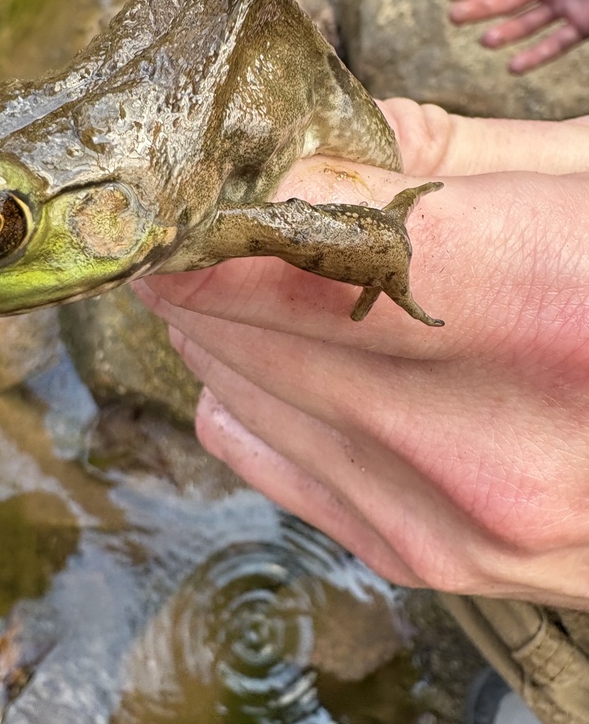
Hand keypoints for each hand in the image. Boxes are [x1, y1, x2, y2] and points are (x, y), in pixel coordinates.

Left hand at [134, 99, 588, 607]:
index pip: (299, 252)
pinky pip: (273, 466)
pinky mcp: (439, 562)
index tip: (177, 190)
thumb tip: (302, 161)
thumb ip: (442, 162)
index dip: (214, 215)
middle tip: (193, 222)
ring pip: (244, 399)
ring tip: (232, 285)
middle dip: (201, 265)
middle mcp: (490, 442)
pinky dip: (252, 402)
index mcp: (547, 304)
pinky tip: (267, 365)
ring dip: (217, 332)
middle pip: (253, 328)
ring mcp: (458, 523)